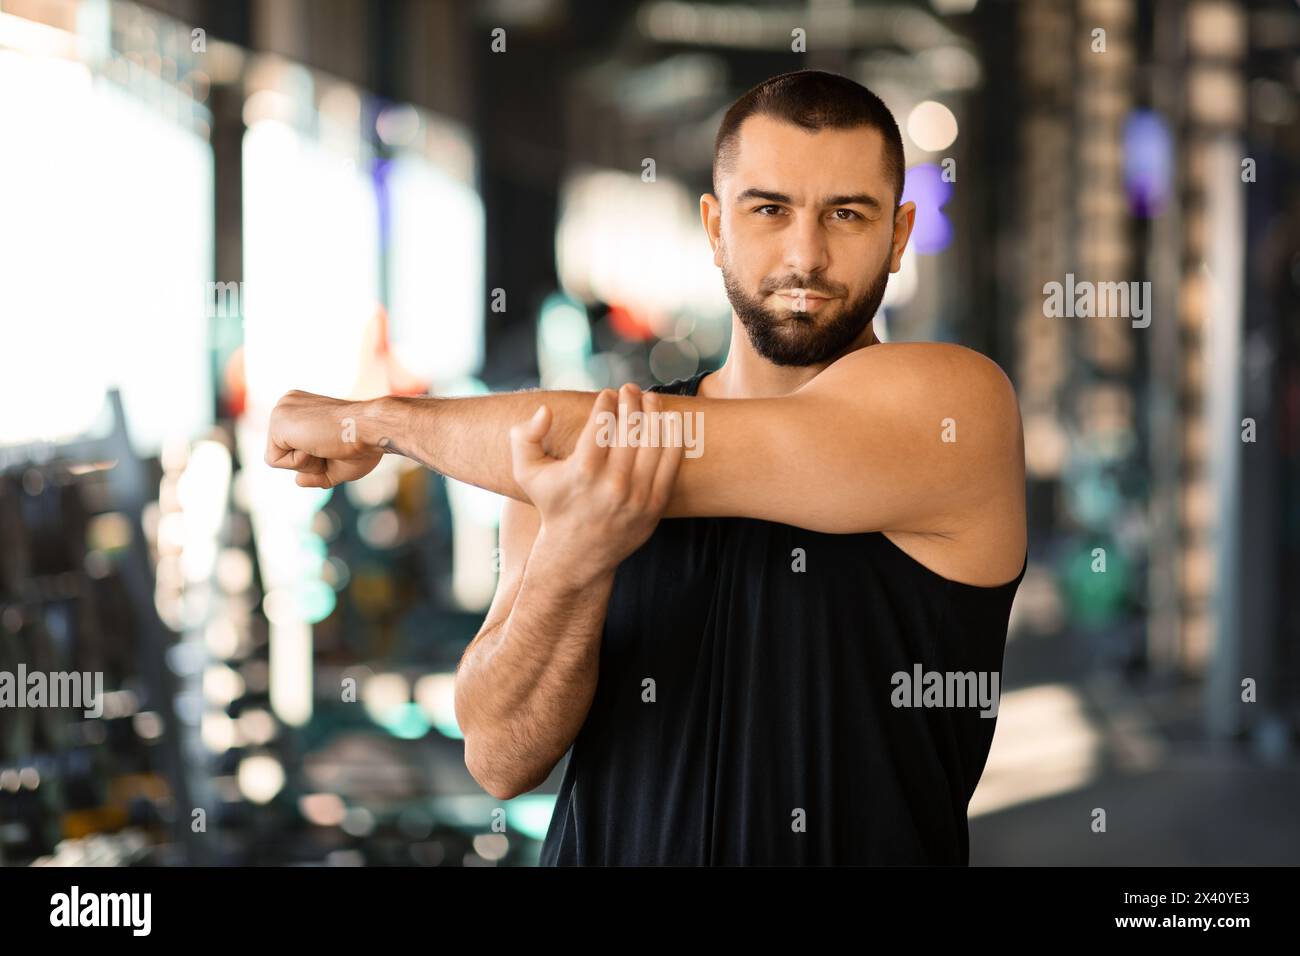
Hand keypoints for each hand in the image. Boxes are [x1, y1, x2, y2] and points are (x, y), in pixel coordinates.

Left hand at [265, 389, 384, 487]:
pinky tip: (316, 444)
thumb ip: (317, 474)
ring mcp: (281, 410)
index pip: (291, 448)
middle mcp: (288, 404)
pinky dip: (299, 463)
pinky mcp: (278, 420)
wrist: (372, 428)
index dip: (315, 459)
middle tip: (332, 445)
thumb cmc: (364, 444)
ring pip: (277, 457)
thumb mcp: (340, 465)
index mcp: (301, 407)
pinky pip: (274, 460)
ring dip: (305, 463)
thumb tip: (297, 481)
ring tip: (325, 444)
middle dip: (308, 461)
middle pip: (282, 452)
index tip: (336, 443)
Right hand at [510, 383, 684, 583]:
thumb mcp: (526, 472)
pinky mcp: (655, 505)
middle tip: (630, 389)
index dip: (607, 401)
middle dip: (632, 400)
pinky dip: (672, 436)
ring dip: (654, 412)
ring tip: (650, 398)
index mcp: (583, 472)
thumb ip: (525, 437)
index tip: (607, 393)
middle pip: (631, 427)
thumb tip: (546, 409)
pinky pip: (671, 462)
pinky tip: (667, 420)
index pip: (602, 423)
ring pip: (655, 441)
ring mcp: (637, 496)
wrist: (578, 553)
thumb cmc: (552, 504)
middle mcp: (613, 484)